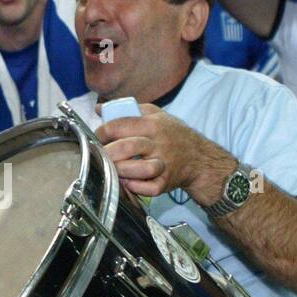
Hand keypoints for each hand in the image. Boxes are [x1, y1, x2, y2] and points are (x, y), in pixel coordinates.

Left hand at [94, 105, 231, 200]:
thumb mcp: (154, 115)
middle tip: (100, 155)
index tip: (98, 137)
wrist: (198, 157)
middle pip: (128, 147)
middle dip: (108, 152)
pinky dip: (136, 187)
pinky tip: (127, 182)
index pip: (121, 125)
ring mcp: (164, 164)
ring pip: (141, 169)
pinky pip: (150, 188)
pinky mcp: (166, 182)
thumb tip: (99, 109)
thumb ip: (127, 110)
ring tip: (113, 169)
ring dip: (122, 170)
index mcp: (153, 124)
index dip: (103, 132)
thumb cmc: (172, 134)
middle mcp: (159, 144)